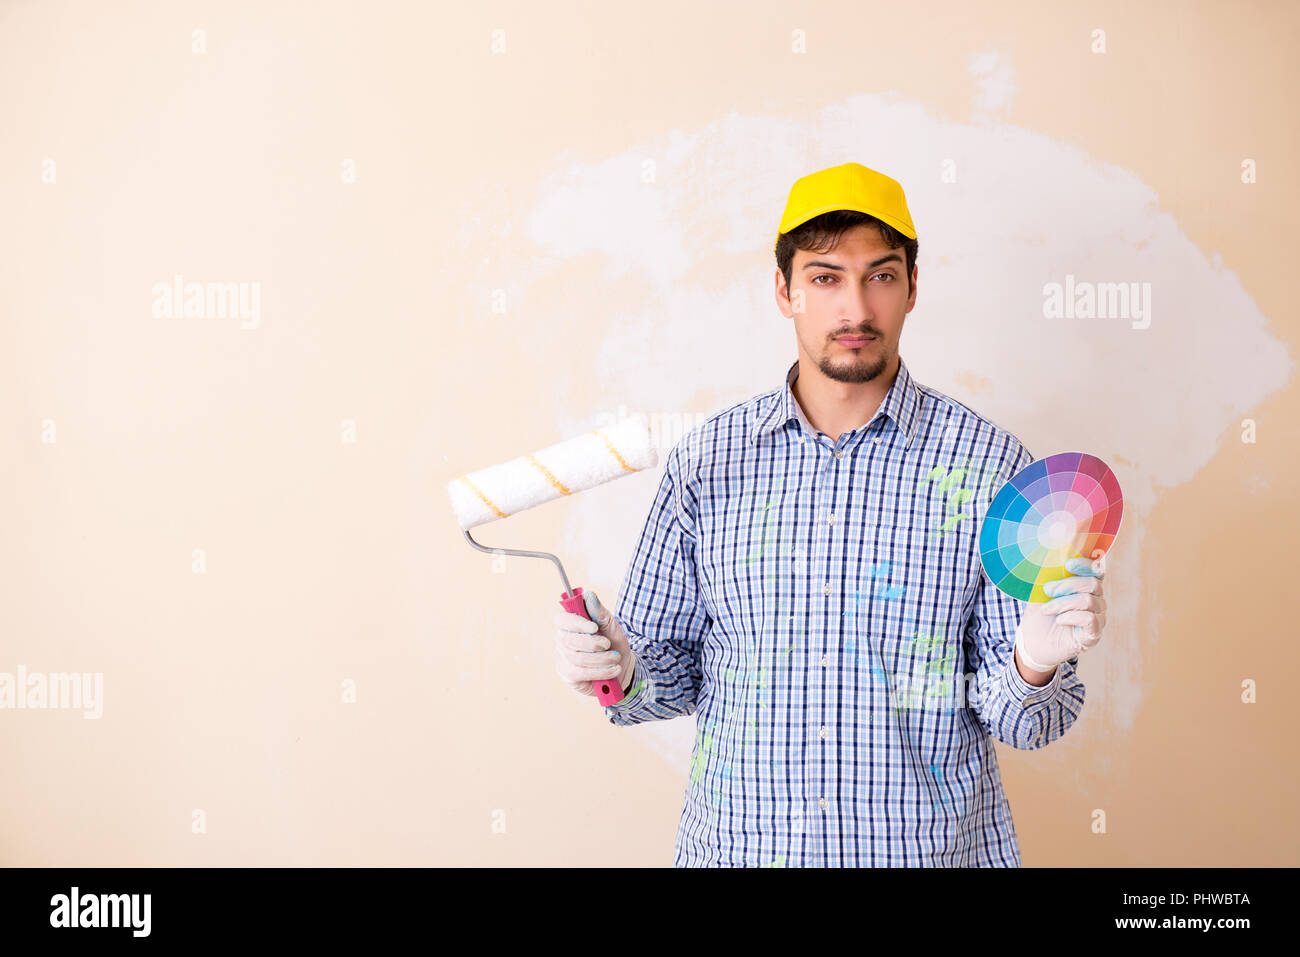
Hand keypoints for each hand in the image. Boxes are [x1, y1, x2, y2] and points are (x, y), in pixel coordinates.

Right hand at [553, 590, 636, 697]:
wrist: (621, 667)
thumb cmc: (613, 643)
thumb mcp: (611, 626)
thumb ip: (599, 612)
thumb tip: (589, 595)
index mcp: (570, 624)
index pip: (561, 620)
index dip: (576, 623)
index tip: (594, 627)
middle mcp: (562, 640)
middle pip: (569, 640)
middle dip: (592, 643)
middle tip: (608, 644)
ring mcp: (563, 659)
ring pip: (577, 658)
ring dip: (601, 659)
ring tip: (615, 658)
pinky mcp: (568, 675)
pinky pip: (580, 673)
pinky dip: (600, 671)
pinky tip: (612, 669)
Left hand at [1014, 556, 1107, 672]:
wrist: (1033, 642)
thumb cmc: (1040, 614)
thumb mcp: (1041, 592)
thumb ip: (1049, 576)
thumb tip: (1048, 556)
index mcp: (1085, 587)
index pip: (1096, 570)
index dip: (1086, 564)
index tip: (1068, 563)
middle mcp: (1096, 601)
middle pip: (1093, 584)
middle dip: (1068, 584)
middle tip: (1047, 590)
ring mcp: (1097, 618)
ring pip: (1089, 601)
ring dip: (1063, 603)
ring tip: (1047, 610)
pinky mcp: (1093, 634)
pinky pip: (1090, 619)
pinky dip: (1071, 616)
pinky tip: (1059, 620)